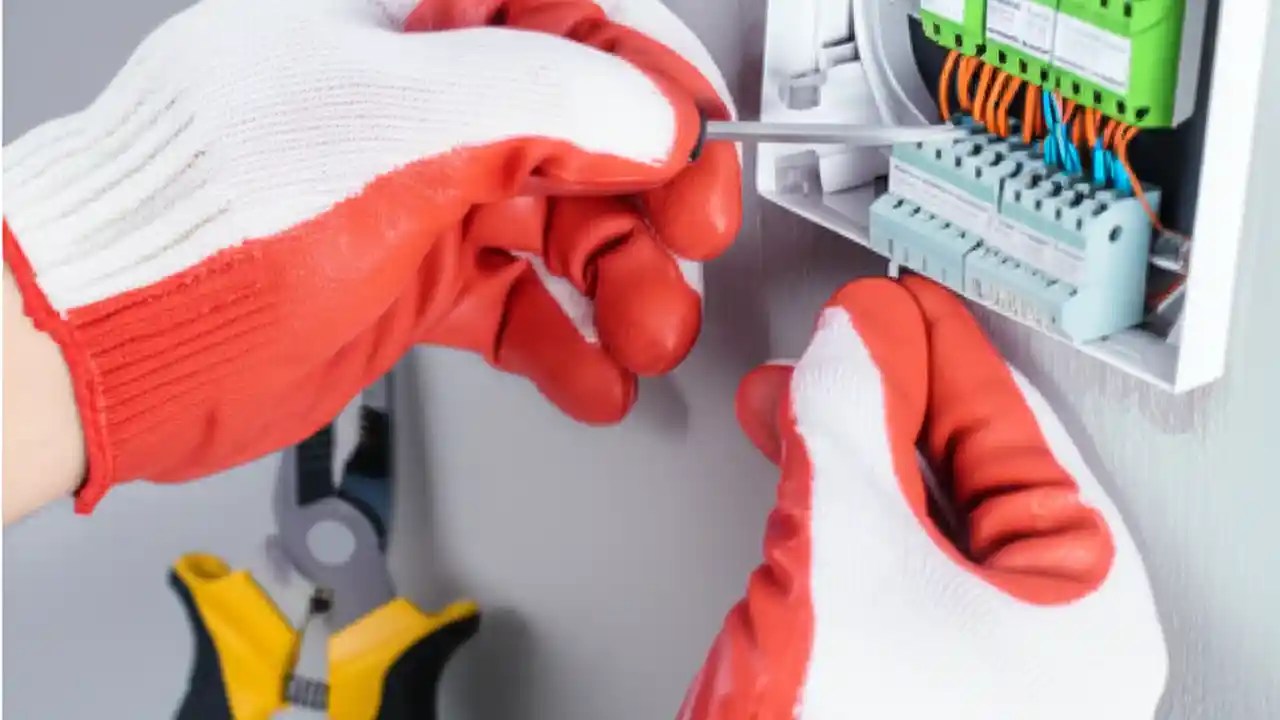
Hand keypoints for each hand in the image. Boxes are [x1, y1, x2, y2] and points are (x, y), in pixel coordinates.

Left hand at [2, 0, 740, 511]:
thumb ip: (533, 104)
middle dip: (651, 203)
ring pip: (562, 226)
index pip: (573, 18)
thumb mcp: (383, 131)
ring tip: (645, 338)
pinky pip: (516, 301)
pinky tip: (590, 378)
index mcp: (411, 19)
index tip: (697, 144)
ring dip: (621, 288)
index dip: (653, 78)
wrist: (105, 345)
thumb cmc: (198, 219)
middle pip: (588, 133)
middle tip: (685, 256)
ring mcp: (421, 189)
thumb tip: (647, 115)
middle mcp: (425, 97)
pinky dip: (561, 344)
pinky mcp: (413, 274)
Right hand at [679, 276, 1166, 719]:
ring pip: (915, 512)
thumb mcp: (848, 549)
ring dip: (848, 446)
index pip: (1016, 435)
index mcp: (1083, 611)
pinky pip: (882, 559)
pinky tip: (798, 466)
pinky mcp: (909, 675)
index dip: (940, 353)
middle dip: (883, 398)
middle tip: (839, 342)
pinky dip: (834, 503)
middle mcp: (1045, 642)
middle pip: (964, 470)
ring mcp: (977, 665)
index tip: (890, 305)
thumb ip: (851, 421)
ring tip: (800, 394)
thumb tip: (858, 338)